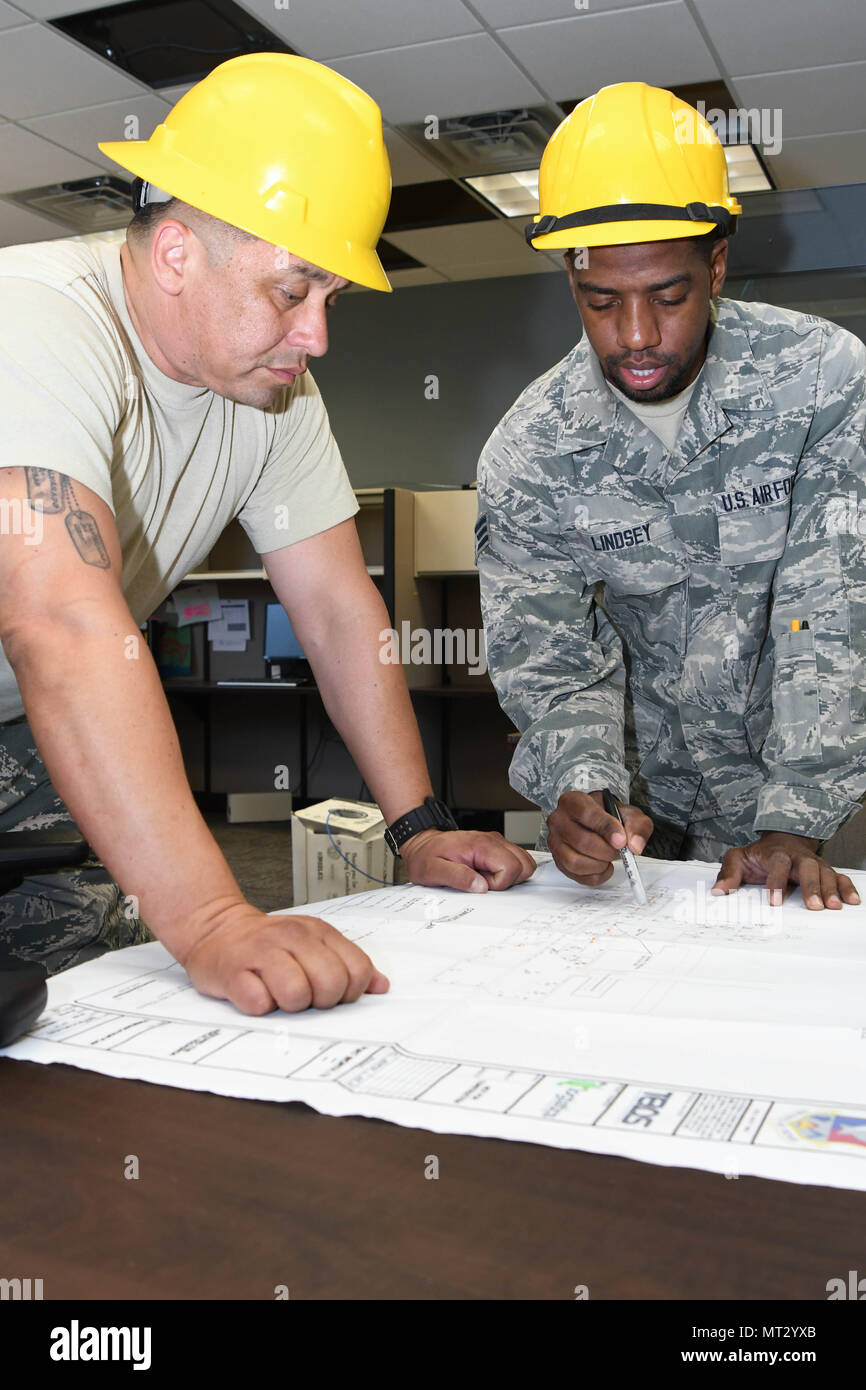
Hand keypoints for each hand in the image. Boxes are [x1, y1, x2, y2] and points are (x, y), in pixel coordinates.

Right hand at [179, 903, 389, 1013]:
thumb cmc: (268, 945)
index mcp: (317, 932)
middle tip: (303, 996)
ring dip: (289, 1006)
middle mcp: (292, 937)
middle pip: (331, 984)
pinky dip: (260, 1007)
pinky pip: (259, 1003)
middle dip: (321, 1002)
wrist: (215, 930)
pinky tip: (256, 995)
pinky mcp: (233, 972)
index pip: (357, 970)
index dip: (349, 993)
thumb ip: (348, 962)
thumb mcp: (314, 943)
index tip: (332, 994)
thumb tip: (380, 986)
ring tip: (278, 996)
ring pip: (297, 995)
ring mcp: (262, 953)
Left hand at [400, 828, 535, 892]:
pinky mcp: (495, 848)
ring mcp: (496, 843)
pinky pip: (516, 861)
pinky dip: (507, 872)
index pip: (511, 867)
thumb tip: (481, 887)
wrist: (421, 843)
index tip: (480, 883)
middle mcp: (493, 840)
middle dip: (508, 880)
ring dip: (510, 876)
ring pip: (525, 862)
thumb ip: (458, 878)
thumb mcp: (433, 870)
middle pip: (525, 864)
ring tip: (484, 876)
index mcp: (480, 845)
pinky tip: (487, 873)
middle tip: (484, 880)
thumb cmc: (426, 856)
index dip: (498, 883)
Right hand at [547, 790, 652, 886]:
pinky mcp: (558, 860)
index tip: (621, 841)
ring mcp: (555, 841)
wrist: (599, 823)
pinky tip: (603, 867)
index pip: (587, 814)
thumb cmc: (610, 816)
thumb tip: (634, 846)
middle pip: (582, 842)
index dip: (607, 829)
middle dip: (607, 851)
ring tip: (609, 859)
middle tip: (620, 852)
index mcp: (573, 801)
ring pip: (575, 862)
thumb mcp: (629, 814)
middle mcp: (559, 820)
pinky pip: (575, 875)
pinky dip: (594, 876)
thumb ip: (637, 826)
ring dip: (599, 865)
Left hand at [712, 832, 861, 909]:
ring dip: (831, 890)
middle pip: (807, 867)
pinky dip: (847, 888)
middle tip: (813, 906)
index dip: (776, 882)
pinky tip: (852, 901)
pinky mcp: (826, 871)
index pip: (777, 864)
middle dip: (811, 886)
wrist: (783, 840)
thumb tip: (718, 892)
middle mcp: (798, 857)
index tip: (775, 902)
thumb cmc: (760, 855)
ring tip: (833, 907)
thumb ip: (729, 873)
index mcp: (776, 854)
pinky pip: (840, 877)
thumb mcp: (739, 858)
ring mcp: (814, 863)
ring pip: (826, 873)